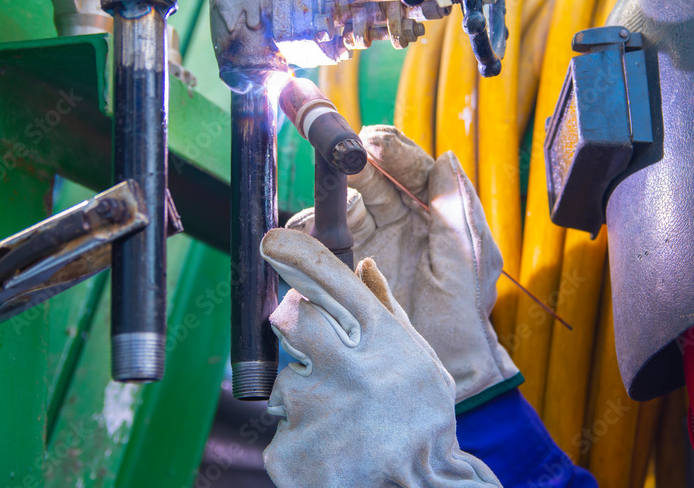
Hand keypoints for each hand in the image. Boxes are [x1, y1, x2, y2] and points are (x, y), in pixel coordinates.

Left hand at [260, 229, 500, 487]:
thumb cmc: (421, 420)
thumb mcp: (420, 360)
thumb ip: (386, 310)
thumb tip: (365, 265)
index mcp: (382, 340)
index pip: (330, 282)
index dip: (296, 256)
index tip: (272, 242)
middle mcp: (347, 368)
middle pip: (292, 322)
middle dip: (301, 335)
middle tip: (331, 366)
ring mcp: (315, 411)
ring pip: (286, 383)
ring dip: (306, 398)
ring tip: (344, 425)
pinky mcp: (289, 452)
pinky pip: (281, 430)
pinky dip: (301, 440)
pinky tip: (333, 451)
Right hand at [286, 126, 521, 410]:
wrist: (437, 370)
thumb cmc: (462, 319)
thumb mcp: (469, 263)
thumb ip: (457, 211)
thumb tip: (446, 159)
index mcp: (437, 213)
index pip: (414, 170)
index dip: (395, 152)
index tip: (374, 142)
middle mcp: (403, 221)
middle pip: (375, 179)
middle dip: (359, 163)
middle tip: (345, 155)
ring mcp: (373, 241)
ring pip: (347, 204)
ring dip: (334, 194)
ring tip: (327, 194)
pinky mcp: (346, 265)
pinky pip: (325, 239)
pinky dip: (313, 230)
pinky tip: (308, 230)